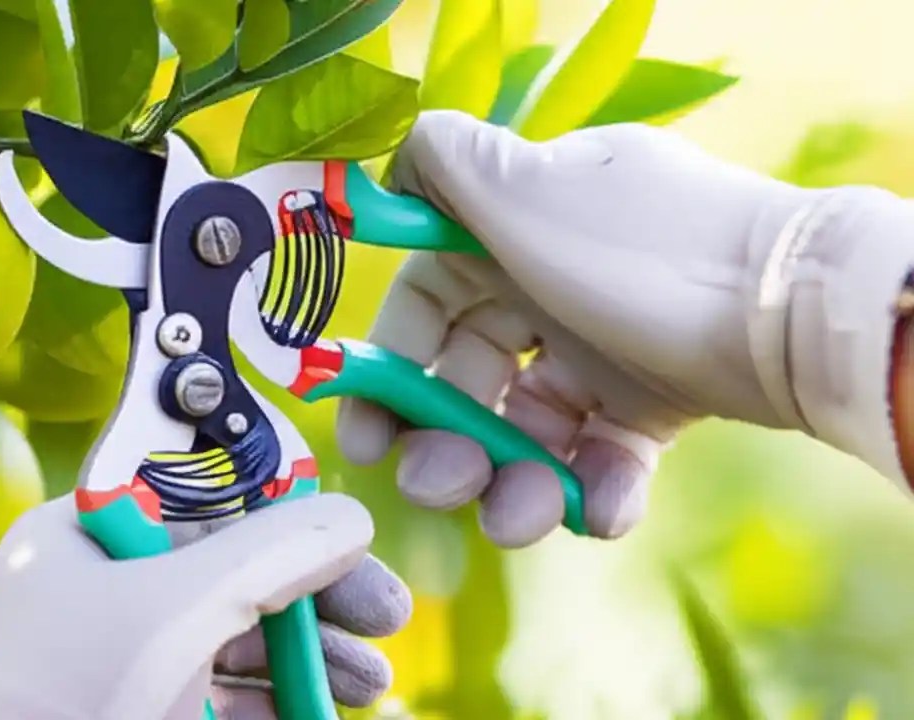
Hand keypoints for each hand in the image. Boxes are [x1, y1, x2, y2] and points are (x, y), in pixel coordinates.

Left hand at [0, 492, 410, 719]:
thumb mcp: (179, 612)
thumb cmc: (75, 702)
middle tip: (389, 615)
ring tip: (371, 682)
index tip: (346, 533)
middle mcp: (97, 591)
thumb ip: (269, 554)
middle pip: (229, 569)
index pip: (197, 496)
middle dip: (313, 597)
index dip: (278, 509)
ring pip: (232, 637)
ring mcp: (115, 661)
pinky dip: (273, 705)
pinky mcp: (137, 715)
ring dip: (307, 656)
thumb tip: (350, 517)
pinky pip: (218, 696)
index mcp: (82, 537)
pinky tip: (318, 715)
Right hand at [339, 110, 913, 546]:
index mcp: (517, 232)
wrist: (794, 312)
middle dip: (444, 439)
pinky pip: (602, 454)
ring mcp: (606, 346)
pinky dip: (593, 489)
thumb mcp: (528, 190)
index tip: (366, 430)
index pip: (427, 298)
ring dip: (511, 481)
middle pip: (469, 376)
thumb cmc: (643, 253)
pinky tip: (598, 509)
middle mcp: (553, 287)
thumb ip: (445, 165)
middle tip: (439, 485)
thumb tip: (400, 158)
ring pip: (530, 427)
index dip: (388, 364)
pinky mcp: (656, 400)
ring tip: (521, 516)